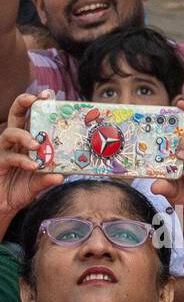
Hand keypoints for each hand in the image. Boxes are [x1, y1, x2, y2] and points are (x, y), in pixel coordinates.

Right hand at [0, 91, 63, 218]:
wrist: (3, 206)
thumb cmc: (20, 190)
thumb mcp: (38, 184)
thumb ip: (48, 179)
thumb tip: (61, 176)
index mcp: (25, 143)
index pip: (29, 118)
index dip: (35, 105)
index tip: (48, 95)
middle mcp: (13, 144)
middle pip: (15, 116)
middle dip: (23, 103)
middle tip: (35, 100)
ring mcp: (4, 152)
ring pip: (9, 133)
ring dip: (24, 136)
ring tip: (37, 145)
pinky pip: (9, 158)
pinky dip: (22, 161)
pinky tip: (32, 166)